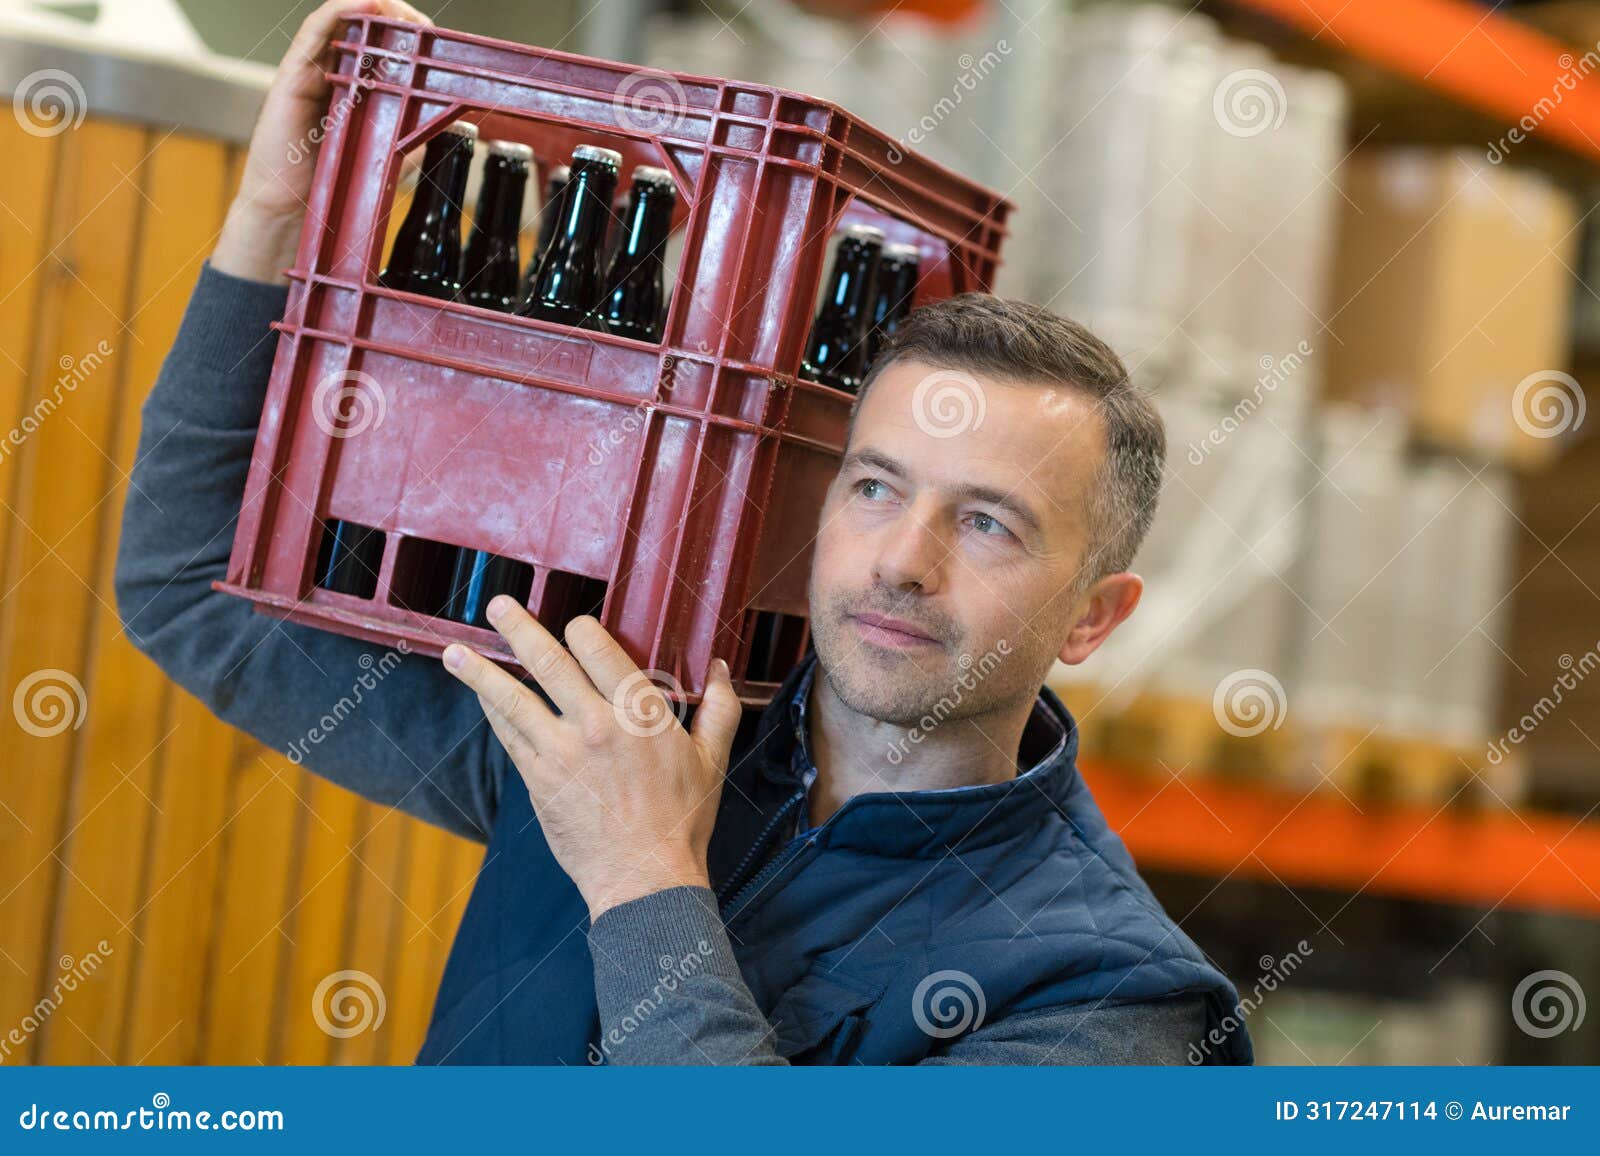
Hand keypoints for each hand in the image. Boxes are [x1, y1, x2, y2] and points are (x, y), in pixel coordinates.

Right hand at [211, 0, 430, 283]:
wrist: (297, 207)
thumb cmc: (335, 184)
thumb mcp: (388, 155)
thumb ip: (413, 134)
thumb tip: (450, 120)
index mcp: (357, 89)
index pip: (384, 48)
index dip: (409, 35)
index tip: (435, 37)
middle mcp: (333, 74)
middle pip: (365, 28)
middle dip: (398, 18)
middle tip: (424, 24)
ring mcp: (311, 71)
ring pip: (341, 21)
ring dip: (374, 8)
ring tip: (400, 9)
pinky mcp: (293, 74)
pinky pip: (314, 31)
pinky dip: (340, 11)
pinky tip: (366, 4)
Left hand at [440, 596, 744, 920]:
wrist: (644, 878)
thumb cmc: (681, 820)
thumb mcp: (712, 760)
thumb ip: (720, 708)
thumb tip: (722, 669)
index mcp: (641, 712)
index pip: (598, 648)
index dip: (581, 629)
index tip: (575, 625)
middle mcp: (596, 724)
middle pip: (548, 661)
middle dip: (518, 628)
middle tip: (498, 605)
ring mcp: (561, 752)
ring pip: (512, 697)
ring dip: (480, 670)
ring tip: (455, 650)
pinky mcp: (538, 780)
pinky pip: (507, 735)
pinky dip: (492, 711)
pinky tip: (479, 696)